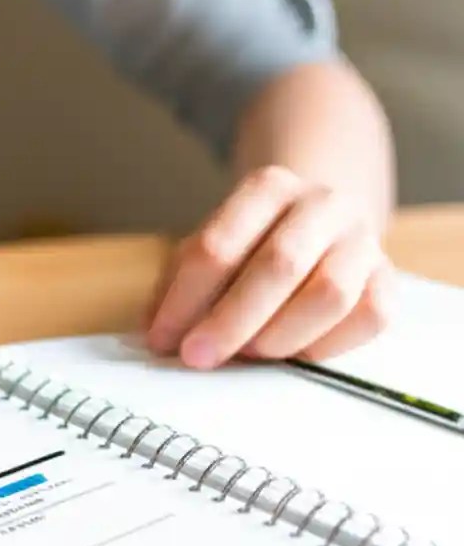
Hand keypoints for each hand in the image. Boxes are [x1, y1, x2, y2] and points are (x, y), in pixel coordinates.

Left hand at [144, 165, 392, 368]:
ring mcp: (362, 239)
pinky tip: (293, 353)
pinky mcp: (388, 278)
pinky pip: (368, 317)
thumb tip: (157, 335)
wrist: (321, 220)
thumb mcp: (208, 246)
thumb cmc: (252, 243)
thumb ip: (177, 286)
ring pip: (330, 293)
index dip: (185, 298)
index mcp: (266, 188)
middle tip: (199, 357)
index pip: (219, 245)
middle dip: (231, 320)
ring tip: (248, 352)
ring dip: (280, 334)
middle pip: (279, 264)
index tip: (162, 338)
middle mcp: (322, 205)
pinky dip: (327, 345)